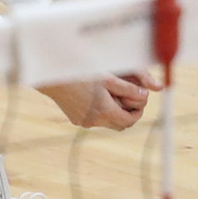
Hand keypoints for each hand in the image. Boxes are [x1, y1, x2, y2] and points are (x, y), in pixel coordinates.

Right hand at [37, 70, 163, 130]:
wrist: (52, 77)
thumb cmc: (81, 73)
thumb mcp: (108, 78)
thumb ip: (128, 89)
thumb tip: (145, 95)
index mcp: (104, 111)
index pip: (129, 121)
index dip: (138, 113)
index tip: (140, 103)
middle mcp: (94, 121)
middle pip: (119, 125)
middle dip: (127, 115)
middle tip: (129, 101)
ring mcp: (83, 122)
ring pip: (106, 123)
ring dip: (113, 113)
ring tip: (111, 96)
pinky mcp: (75, 120)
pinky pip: (94, 120)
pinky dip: (99, 112)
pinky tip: (95, 97)